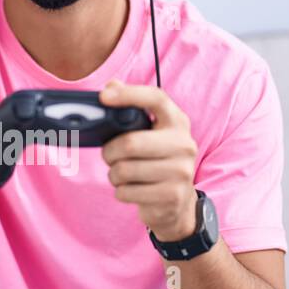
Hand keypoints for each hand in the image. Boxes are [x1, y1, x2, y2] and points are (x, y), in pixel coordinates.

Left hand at [99, 80, 200, 242]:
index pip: (156, 98)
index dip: (129, 94)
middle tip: (109, 156)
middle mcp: (184, 144)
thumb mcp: (149, 135)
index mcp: (177, 121)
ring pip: (125, 170)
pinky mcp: (172, 196)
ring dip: (114, 175)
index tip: (103, 97)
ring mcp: (182, 171)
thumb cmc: (155, 162)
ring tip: (122, 175)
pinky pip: (127, 192)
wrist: (178, 204)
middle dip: (110, 152)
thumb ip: (130, 110)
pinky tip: (132, 190)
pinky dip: (121, 192)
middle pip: (130, 143)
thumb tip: (111, 85)